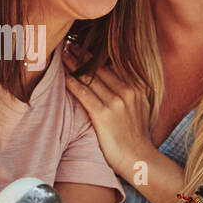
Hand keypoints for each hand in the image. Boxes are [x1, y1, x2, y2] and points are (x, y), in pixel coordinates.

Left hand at [62, 51, 153, 180]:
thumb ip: (129, 89)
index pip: (112, 64)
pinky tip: (63, 77)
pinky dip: (72, 83)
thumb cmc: (134, 133)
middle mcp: (127, 91)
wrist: (138, 158)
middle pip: (99, 67)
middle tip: (68, 44)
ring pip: (90, 78)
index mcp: (136, 87)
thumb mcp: (139, 106)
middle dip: (82, 54)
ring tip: (63, 55)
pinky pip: (84, 94)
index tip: (82, 44)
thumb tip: (114, 76)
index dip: (95, 53)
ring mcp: (116, 103)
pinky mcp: (103, 115)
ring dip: (74, 65)